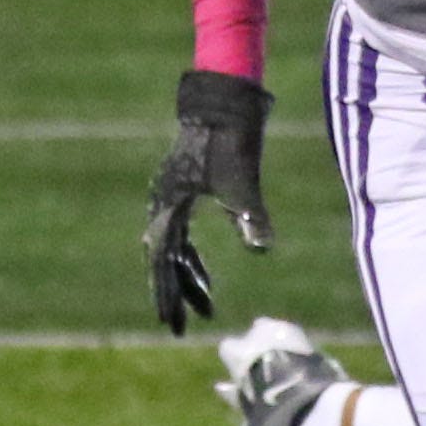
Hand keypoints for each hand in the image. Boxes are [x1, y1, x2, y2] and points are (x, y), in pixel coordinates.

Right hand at [145, 68, 271, 332]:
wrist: (224, 99)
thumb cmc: (232, 138)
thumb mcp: (244, 180)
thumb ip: (250, 216)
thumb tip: (262, 250)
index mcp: (171, 204)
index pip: (163, 261)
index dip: (168, 294)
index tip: (172, 322)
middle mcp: (163, 203)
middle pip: (164, 260)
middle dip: (173, 293)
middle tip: (179, 326)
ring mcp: (170, 196)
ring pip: (172, 248)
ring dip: (185, 276)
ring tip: (205, 304)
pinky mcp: (182, 190)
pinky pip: (180, 233)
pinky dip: (190, 255)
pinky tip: (201, 270)